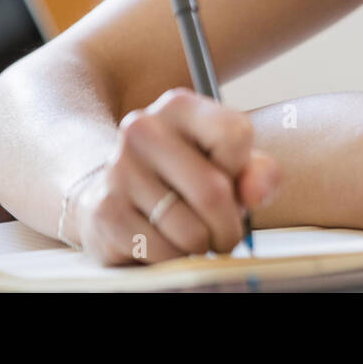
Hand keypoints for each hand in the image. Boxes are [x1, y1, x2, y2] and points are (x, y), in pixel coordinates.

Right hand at [70, 87, 280, 264]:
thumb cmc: (187, 179)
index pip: (234, 134)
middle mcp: (142, 128)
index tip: (230, 179)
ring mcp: (117, 169)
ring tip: (191, 234)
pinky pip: (163, 253)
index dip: (242, 170)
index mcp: (178, 105)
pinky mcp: (104, 211)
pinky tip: (163, 241)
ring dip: (201, 245)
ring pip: (191, 231)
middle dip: (228, 226)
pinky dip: (173, 258)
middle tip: (224, 233)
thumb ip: (258, 173)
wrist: (116, 196)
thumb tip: (255, 192)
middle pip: (214, 192)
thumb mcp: (229, 165)